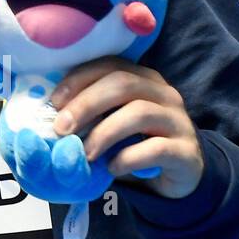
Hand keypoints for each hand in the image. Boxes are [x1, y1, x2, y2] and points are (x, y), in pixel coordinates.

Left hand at [51, 56, 204, 198]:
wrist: (180, 173)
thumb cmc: (137, 141)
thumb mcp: (113, 120)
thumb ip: (92, 112)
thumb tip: (52, 116)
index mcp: (143, 78)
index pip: (109, 65)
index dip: (79, 80)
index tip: (54, 102)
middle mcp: (164, 93)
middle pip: (123, 84)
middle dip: (86, 104)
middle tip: (62, 128)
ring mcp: (179, 120)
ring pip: (140, 113)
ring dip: (104, 133)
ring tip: (86, 154)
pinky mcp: (186, 151)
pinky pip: (156, 149)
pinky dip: (128, 158)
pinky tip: (113, 169)